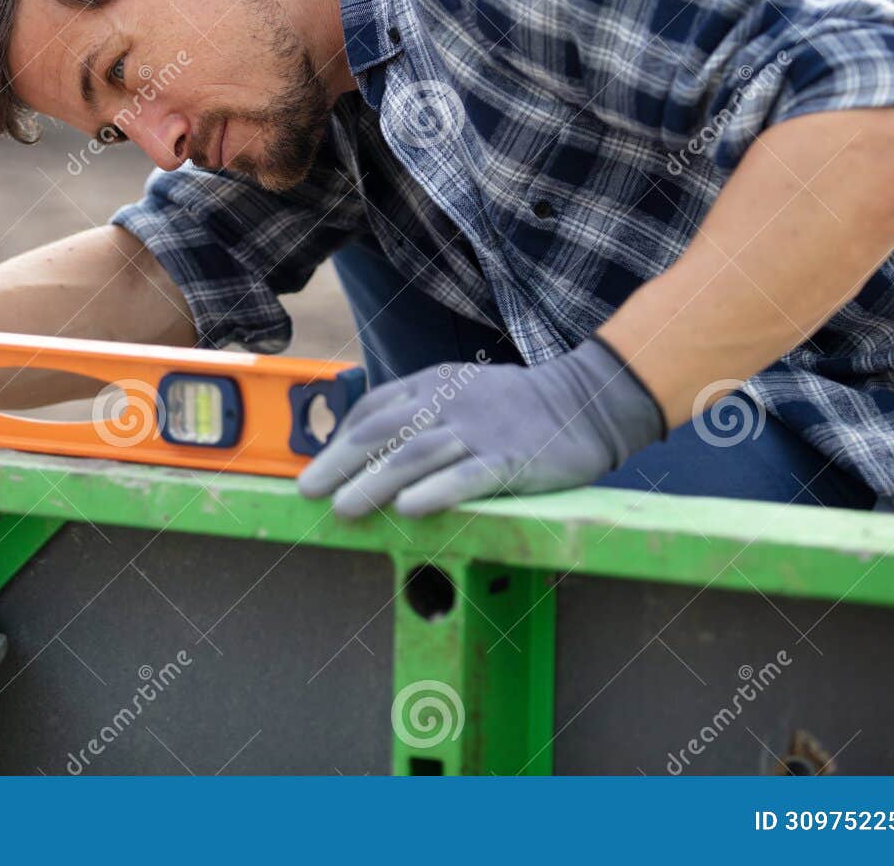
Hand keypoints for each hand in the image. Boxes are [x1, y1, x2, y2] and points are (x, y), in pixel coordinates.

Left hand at [297, 338, 664, 517]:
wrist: (584, 402)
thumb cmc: (514, 406)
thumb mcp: (459, 390)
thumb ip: (417, 411)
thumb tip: (364, 443)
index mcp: (432, 384)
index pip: (374, 409)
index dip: (340, 439)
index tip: (316, 468)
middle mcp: (449, 403)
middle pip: (384, 432)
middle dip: (340, 462)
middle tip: (309, 491)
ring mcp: (479, 431)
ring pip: (416, 455)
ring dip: (374, 482)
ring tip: (343, 508)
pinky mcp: (510, 459)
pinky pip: (467, 476)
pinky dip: (435, 492)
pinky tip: (409, 509)